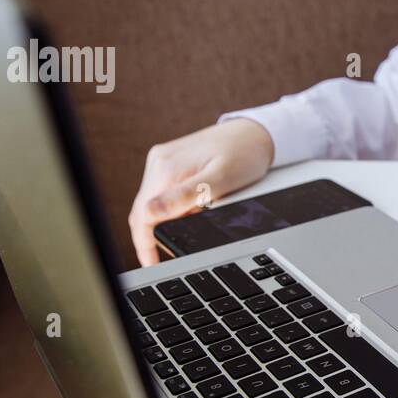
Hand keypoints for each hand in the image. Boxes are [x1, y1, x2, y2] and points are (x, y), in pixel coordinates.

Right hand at [128, 118, 273, 266]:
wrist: (253, 133)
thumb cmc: (243, 155)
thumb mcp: (219, 180)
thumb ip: (185, 196)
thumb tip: (151, 213)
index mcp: (166, 168)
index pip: (143, 215)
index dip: (145, 244)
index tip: (151, 264)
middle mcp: (159, 162)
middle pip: (143, 210)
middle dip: (150, 236)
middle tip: (161, 259)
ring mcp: (162, 161)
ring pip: (150, 202)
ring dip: (159, 222)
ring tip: (176, 236)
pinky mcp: (168, 161)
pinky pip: (159, 192)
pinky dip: (167, 209)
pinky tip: (182, 215)